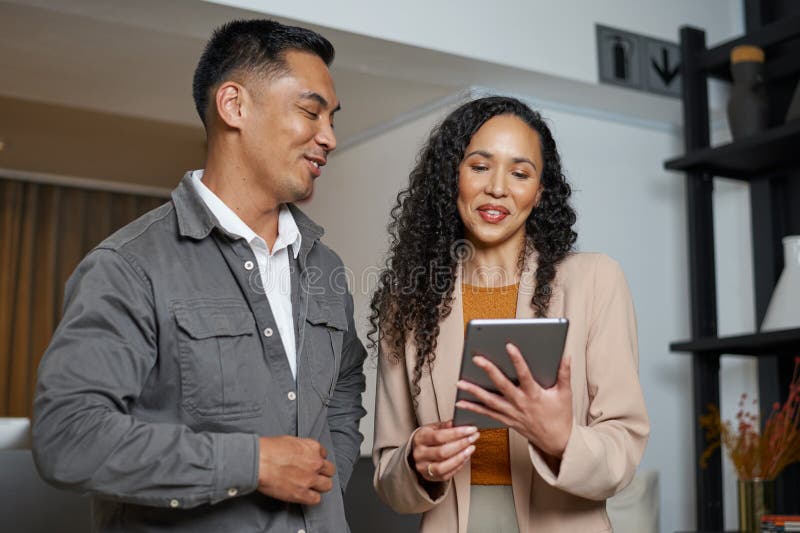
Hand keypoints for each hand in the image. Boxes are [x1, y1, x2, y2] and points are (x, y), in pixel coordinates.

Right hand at [257, 436, 335, 504]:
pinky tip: (305, 495)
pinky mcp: (301, 494)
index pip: (324, 455)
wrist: (259, 461)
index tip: (312, 463)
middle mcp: (315, 463)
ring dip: (320, 486)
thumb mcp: (290, 441)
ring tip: (311, 486)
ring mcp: (310, 479)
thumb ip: (301, 449)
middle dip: (323, 473)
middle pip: (330, 470)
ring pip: (327, 485)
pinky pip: (316, 499)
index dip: (317, 459)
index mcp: (312, 447)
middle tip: (314, 475)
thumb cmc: (268, 449)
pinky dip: (311, 498)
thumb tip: (301, 454)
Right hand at [410, 420, 477, 481]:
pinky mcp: (430, 477)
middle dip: (461, 444)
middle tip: (473, 438)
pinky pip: (447, 475)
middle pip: (442, 452)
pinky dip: (458, 466)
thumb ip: (445, 426)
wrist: (417, 453)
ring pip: (443, 466)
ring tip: (471, 448)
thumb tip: (457, 422)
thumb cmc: (427, 439)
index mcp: (420, 438)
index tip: (471, 429)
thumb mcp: (433, 428)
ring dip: (461, 457)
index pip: (439, 436)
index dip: (457, 433)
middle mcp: (419, 454)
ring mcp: (423, 467)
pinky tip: (465, 457)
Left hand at [456, 343, 572, 457]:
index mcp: (535, 395)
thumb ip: (564, 373)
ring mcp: (512, 413)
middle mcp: (521, 404)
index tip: (509, 346)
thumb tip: (565, 355)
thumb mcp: (565, 394)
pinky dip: (473, 408)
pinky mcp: (507, 420)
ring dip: (473, 392)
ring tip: (460, 382)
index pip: (525, 375)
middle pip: (502, 385)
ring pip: (490, 401)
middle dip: (489, 371)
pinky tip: (461, 402)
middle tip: (477, 359)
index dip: (517, 360)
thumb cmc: (560, 416)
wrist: (557, 442)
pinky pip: (488, 414)